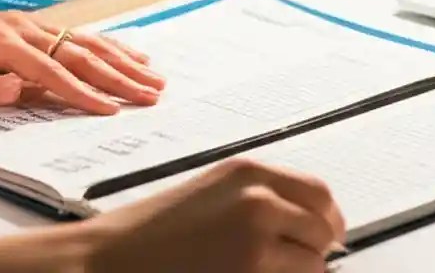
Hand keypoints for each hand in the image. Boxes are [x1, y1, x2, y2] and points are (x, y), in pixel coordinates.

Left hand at [0, 3, 165, 114]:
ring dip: (124, 61)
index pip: (52, 72)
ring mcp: (31, 23)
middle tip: (153, 95)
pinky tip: (130, 55)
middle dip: (120, 77)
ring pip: (88, 42)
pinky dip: (109, 46)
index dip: (82, 93)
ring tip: (155, 77)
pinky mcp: (33, 25)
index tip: (111, 110)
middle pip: (82, 54)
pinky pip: (79, 36)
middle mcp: (24, 27)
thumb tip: (18, 91)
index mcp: (1, 41)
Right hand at [84, 158, 347, 272]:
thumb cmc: (151, 232)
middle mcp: (260, 200)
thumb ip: (261, 198)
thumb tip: (311, 223)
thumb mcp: (214, 193)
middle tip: (297, 262)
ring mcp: (257, 241)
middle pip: (323, 230)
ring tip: (264, 271)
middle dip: (315, 250)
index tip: (326, 236)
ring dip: (299, 272)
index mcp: (251, 172)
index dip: (327, 220)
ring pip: (313, 265)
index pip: (320, 194)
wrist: (107, 259)